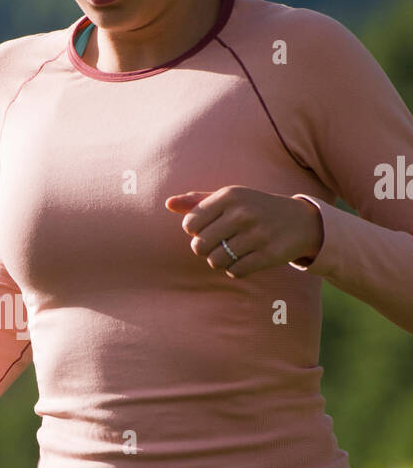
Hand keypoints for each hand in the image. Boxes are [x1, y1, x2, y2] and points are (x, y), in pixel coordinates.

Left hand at [165, 186, 323, 277]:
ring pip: (216, 261)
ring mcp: (257, 234)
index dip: (195, 232)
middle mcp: (242, 213)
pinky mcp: (268, 254)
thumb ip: (197, 202)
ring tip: (232, 252)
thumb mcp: (229, 199)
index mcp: (229, 196)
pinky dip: (235, 270)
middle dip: (205, 249)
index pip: (190, 224)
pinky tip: (245, 259)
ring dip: (220, 261)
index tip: (208, 229)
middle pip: (199, 246)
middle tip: (219, 244)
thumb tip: (168, 204)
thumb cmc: (254, 208)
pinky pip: (235, 271)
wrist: (299, 220)